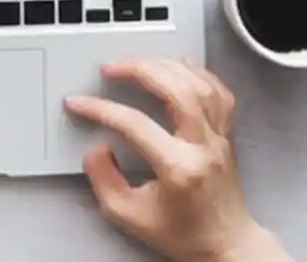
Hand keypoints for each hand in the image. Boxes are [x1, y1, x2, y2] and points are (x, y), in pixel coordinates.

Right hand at [66, 61, 290, 261]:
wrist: (225, 244)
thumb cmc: (181, 233)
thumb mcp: (128, 216)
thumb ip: (104, 180)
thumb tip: (96, 147)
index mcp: (178, 168)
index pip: (135, 125)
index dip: (101, 109)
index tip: (79, 103)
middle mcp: (203, 147)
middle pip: (176, 90)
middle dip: (140, 70)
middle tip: (111, 67)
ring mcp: (220, 137)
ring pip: (200, 85)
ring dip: (167, 66)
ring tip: (139, 62)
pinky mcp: (227, 134)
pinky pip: (220, 93)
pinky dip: (200, 73)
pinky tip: (180, 66)